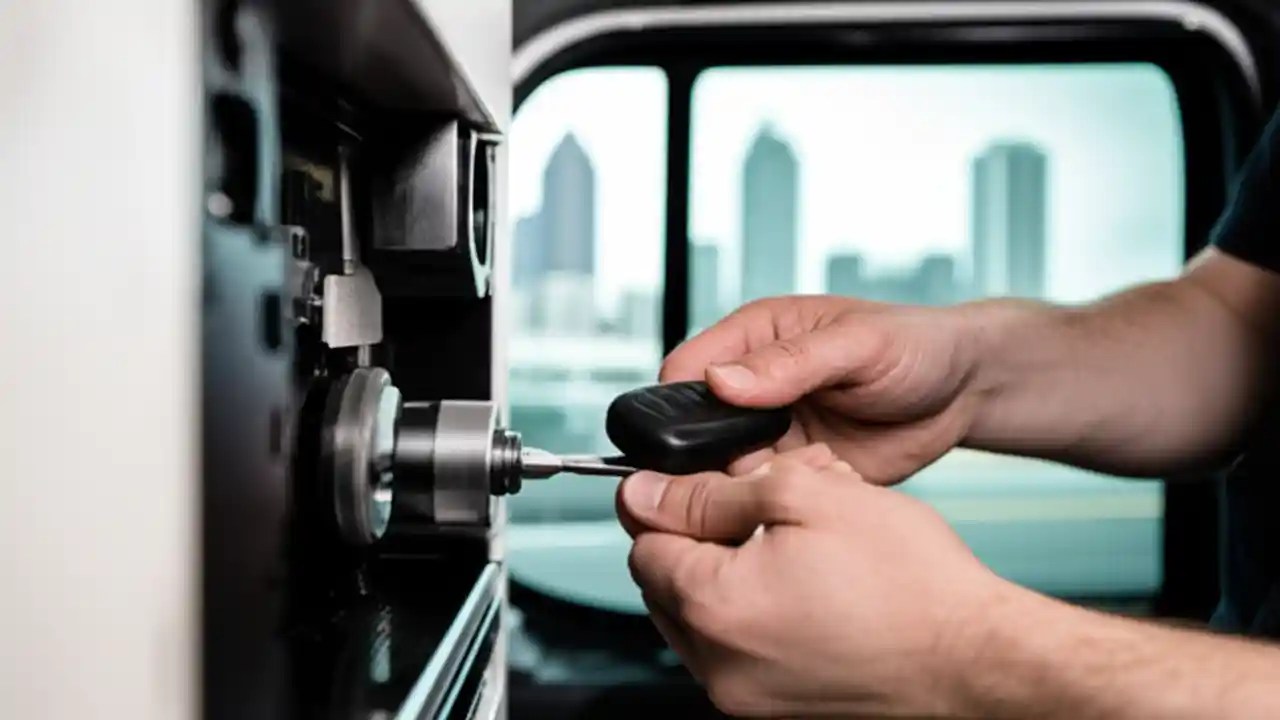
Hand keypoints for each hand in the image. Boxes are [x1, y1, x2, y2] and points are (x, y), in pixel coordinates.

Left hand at [619, 445, 1008, 717]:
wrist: (975, 658)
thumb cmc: (910, 583)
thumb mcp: (804, 495)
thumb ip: (710, 492)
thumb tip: (647, 492)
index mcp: (712, 605)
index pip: (643, 541)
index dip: (670, 499)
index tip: (700, 483)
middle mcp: (717, 664)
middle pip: (666, 581)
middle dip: (702, 534)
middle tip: (762, 508)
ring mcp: (744, 696)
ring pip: (700, 614)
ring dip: (729, 570)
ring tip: (795, 544)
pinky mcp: (774, 709)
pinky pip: (736, 648)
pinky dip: (756, 610)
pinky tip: (807, 584)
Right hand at [662, 295, 983, 484]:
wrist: (964, 392)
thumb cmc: (915, 345)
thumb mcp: (856, 344)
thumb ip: (790, 363)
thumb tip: (722, 380)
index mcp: (754, 338)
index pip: (686, 371)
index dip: (676, 407)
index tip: (686, 441)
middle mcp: (753, 387)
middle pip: (694, 429)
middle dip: (703, 458)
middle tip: (736, 476)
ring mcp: (771, 432)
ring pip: (722, 469)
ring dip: (739, 486)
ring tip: (780, 489)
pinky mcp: (795, 470)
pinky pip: (762, 495)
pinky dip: (771, 506)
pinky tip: (801, 504)